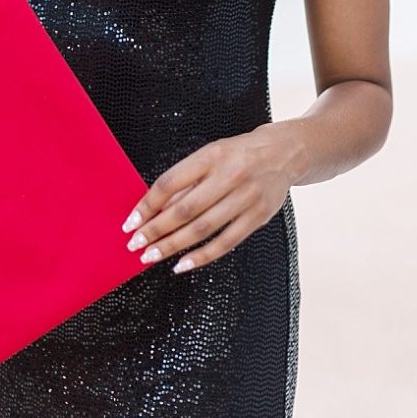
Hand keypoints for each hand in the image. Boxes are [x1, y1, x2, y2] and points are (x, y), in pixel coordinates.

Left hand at [121, 125, 307, 274]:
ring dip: (172, 246)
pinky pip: (225, 243)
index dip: (147, 206)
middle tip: (135, 245)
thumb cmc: (241, 154)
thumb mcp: (212, 155)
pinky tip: (181, 264)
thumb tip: (156, 211)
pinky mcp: (258, 216)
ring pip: (202, 229)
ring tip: (151, 256)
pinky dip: (201, 257)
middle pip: (184, 210)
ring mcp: (246, 197)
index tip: (130, 223)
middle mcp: (230, 175)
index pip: (170, 183)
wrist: (285, 153)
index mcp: (212, 156)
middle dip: (155, 231)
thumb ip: (186, 181)